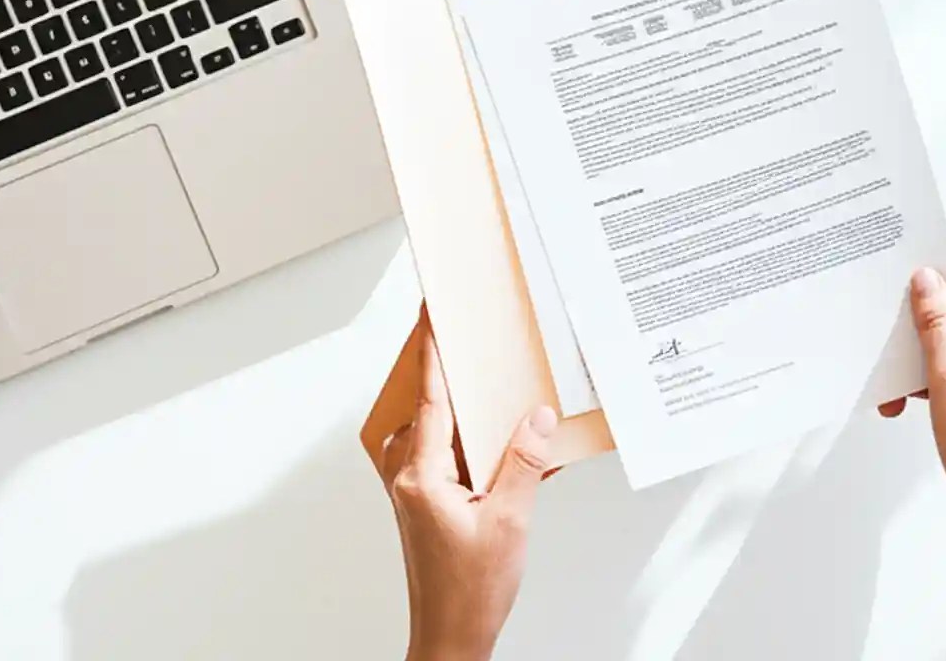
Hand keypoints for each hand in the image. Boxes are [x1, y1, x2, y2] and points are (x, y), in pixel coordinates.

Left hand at [367, 307, 556, 660]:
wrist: (451, 637)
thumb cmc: (471, 592)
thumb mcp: (510, 521)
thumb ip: (523, 463)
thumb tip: (536, 418)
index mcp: (421, 477)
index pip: (429, 401)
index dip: (430, 354)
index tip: (430, 317)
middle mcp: (409, 480)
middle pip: (424, 410)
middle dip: (441, 373)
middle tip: (456, 337)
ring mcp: (413, 494)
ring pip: (430, 434)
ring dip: (453, 411)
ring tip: (480, 388)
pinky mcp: (425, 506)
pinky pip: (439, 459)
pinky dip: (462, 444)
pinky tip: (492, 445)